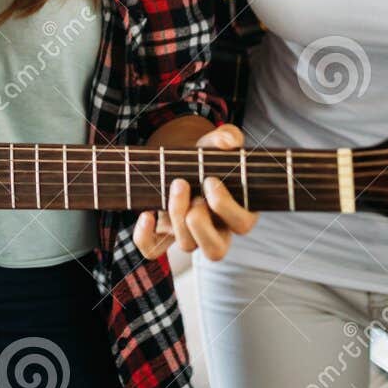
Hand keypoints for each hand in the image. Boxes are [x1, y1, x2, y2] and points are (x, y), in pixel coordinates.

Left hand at [132, 124, 257, 262]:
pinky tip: (146, 214)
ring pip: (188, 246)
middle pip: (216, 250)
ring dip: (176, 216)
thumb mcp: (217, 142)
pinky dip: (145, 237)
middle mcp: (218, 230)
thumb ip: (227, 137)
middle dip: (200, 222)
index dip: (226, 207)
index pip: (242, 225)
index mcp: (239, 211)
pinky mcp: (164, 235)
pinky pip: (154, 251)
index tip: (210, 180)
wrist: (182, 161)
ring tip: (174, 185)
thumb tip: (227, 140)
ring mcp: (190, 235)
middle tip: (186, 187)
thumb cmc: (207, 155)